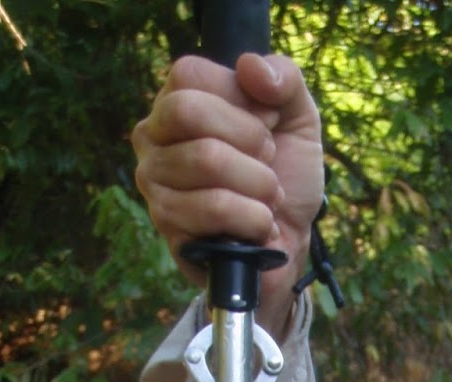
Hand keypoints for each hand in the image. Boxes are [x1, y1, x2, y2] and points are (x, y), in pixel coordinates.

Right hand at [132, 53, 323, 330]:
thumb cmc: (286, 176)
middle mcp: (153, 137)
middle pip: (188, 113)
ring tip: (267, 201)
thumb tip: (250, 66)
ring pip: (207, 160)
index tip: (268, 128)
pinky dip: (254, 218)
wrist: (290, 244)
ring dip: (260, 185)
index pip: (189, 75)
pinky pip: (214, 207)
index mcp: (177, 100)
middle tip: (268, 165)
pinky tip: (258, 228)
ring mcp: (153, 182)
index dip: (242, 103)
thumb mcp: (298, 117)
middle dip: (250, 141)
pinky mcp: (167, 226)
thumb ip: (284, 78)